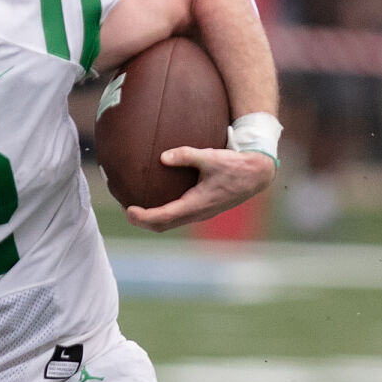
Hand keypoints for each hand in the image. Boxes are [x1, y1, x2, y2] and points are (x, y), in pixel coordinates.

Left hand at [123, 146, 275, 232]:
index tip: (128, 210)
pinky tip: (155, 197)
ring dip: (152, 219)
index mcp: (196, 204)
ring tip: (136, 206)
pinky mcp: (202, 209)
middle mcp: (197, 213)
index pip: (163, 217)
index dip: (143, 217)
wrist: (255, 175)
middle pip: (163, 226)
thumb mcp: (210, 156)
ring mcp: (200, 214)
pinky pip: (177, 216)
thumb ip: (186, 155)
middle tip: (126, 210)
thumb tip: (163, 156)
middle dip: (143, 221)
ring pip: (170, 223)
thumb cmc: (234, 165)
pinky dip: (162, 212)